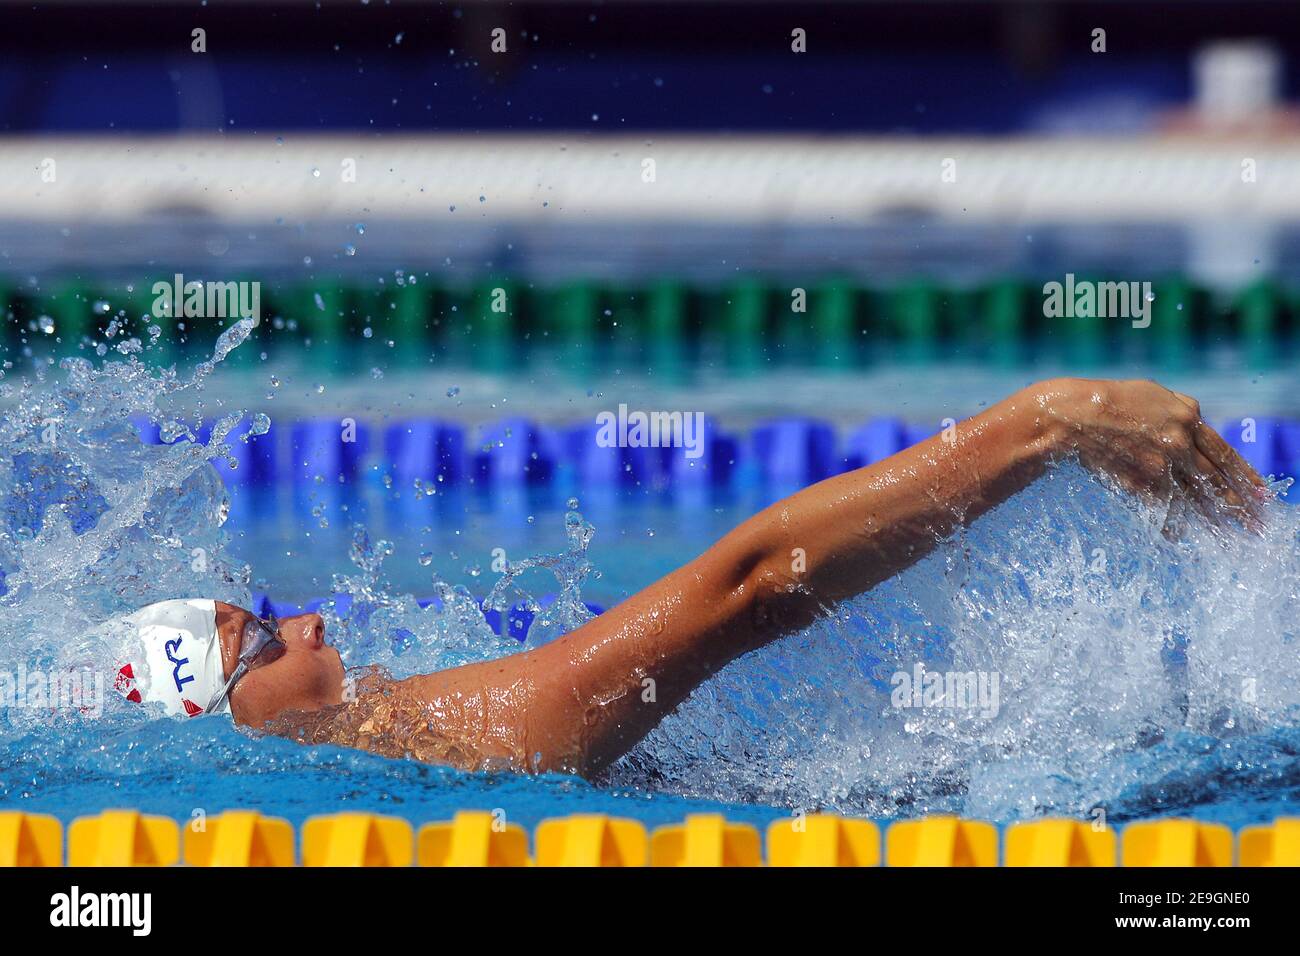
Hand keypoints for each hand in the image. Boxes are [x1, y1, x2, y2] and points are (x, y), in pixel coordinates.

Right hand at [1030, 378, 1266, 527]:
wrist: (1074, 415)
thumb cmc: (1112, 400)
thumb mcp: (1155, 395)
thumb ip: (1181, 412)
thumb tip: (1199, 427)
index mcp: (1187, 417)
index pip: (1225, 454)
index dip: (1245, 477)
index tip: (1262, 494)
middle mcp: (1179, 442)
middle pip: (1217, 480)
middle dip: (1239, 505)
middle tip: (1257, 524)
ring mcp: (1159, 464)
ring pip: (1194, 497)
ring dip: (1214, 518)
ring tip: (1233, 534)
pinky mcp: (1137, 481)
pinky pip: (1162, 505)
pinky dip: (1173, 522)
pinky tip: (1182, 535)